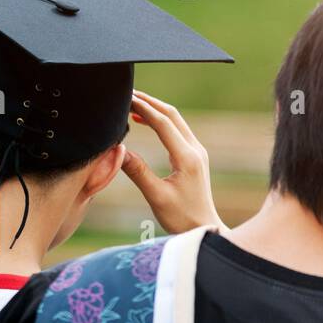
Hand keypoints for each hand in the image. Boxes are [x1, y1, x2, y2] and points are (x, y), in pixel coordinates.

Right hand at [121, 90, 224, 234]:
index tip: (124, 98)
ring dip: (154, 108)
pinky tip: (143, 121)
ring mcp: (196, 152)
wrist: (204, 228)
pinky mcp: (194, 156)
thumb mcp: (156, 196)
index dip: (143, 108)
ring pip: (175, 120)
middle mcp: (195, 150)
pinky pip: (176, 129)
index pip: (163, 123)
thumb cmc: (181, 217)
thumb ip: (137, 171)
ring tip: (131, 103)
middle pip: (172, 114)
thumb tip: (118, 150)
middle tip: (126, 94)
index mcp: (187, 157)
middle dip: (149, 101)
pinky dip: (159, 120)